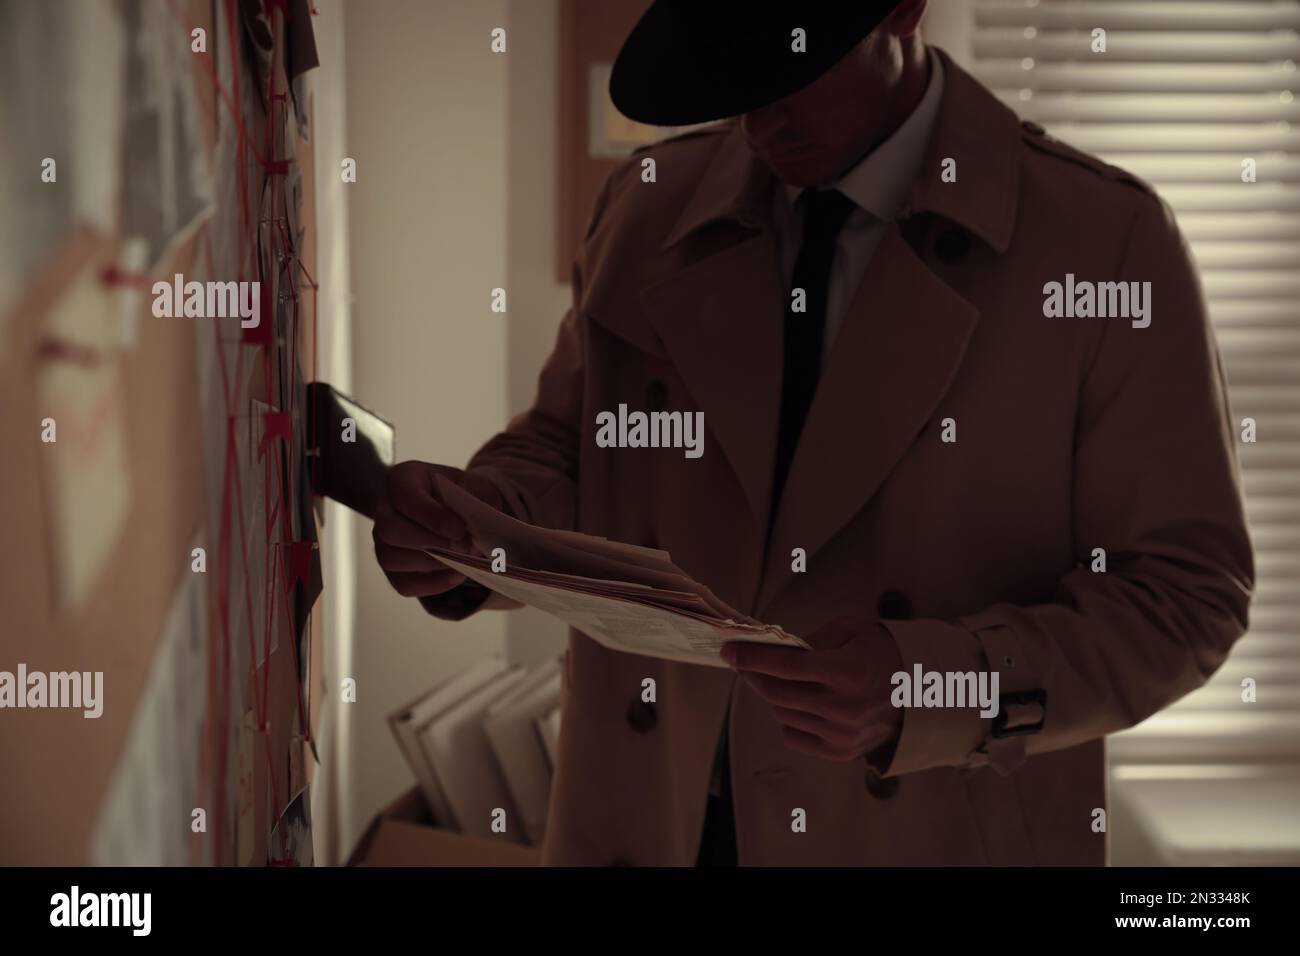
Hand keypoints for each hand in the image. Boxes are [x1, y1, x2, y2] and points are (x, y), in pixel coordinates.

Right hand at [372, 461, 504, 597]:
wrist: (437, 505)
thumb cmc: (454, 492)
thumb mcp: (470, 482)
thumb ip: (480, 493)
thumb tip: (483, 521)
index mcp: (402, 480)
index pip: (405, 497)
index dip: (433, 517)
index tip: (461, 530)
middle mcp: (383, 509)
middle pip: (390, 530)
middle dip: (431, 543)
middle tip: (464, 547)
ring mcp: (381, 541)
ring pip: (390, 558)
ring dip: (430, 565)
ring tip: (461, 561)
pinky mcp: (390, 568)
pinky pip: (401, 583)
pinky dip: (431, 585)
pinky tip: (454, 575)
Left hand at [720, 616, 903, 763]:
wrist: (920, 691)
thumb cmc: (882, 653)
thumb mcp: (852, 629)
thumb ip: (812, 638)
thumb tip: (774, 649)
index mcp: (848, 673)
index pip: (786, 667)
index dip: (752, 658)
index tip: (729, 651)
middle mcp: (844, 708)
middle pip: (777, 694)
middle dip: (754, 675)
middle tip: (745, 662)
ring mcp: (842, 734)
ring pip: (782, 714)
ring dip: (775, 695)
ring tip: (786, 680)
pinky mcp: (841, 752)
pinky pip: (793, 735)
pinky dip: (790, 718)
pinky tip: (804, 703)